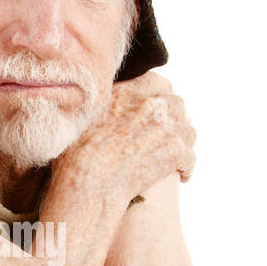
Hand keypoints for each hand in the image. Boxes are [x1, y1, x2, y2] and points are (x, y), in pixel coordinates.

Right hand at [52, 70, 196, 203]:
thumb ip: (97, 103)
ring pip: (188, 130)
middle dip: (174, 119)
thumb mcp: (81, 117)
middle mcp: (152, 104)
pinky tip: (180, 175)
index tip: (155, 109)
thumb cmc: (76, 156)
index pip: (157, 82)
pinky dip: (186, 167)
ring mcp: (167, 127)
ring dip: (182, 142)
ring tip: (173, 156)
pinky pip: (190, 158)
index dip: (159, 96)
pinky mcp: (176, 152)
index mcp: (129, 92)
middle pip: (177, 104)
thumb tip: (92, 102)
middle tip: (165, 135)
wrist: (90, 183)